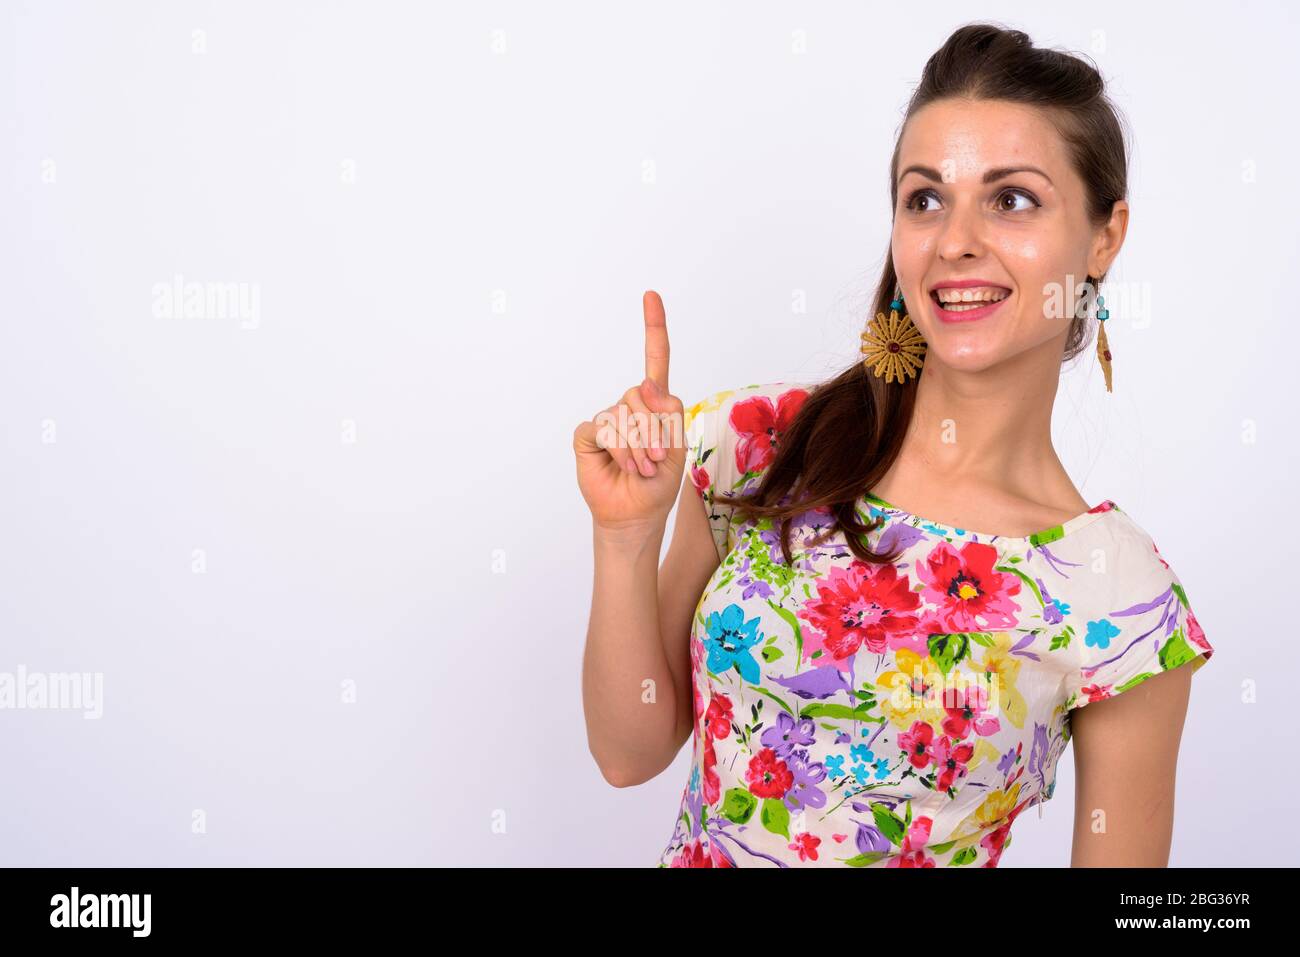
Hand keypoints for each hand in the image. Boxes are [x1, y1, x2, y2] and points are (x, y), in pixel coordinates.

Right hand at [573, 290, 687, 531]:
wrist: (635, 514)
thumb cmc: (657, 484)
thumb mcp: (678, 447)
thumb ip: (669, 412)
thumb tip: (645, 384)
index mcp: (655, 405)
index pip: (655, 360)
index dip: (654, 328)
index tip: (650, 295)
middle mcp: (629, 407)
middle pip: (642, 394)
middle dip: (654, 431)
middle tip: (657, 460)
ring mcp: (607, 419)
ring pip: (624, 413)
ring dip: (639, 447)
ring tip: (642, 468)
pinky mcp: (588, 434)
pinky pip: (603, 428)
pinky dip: (619, 449)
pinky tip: (623, 466)